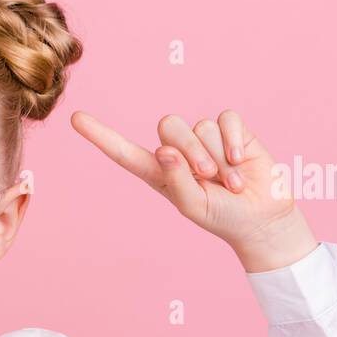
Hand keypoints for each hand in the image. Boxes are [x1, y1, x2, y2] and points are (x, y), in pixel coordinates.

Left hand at [70, 108, 317, 271]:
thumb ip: (177, 180)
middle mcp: (178, 150)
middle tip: (208, 177)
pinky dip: (233, 142)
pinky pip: (225, 120)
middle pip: (168, 126)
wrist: (260, 217)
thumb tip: (164, 149)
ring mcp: (204, 137)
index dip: (101, 136)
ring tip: (229, 181)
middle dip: (191, 152)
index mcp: (159, 171)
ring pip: (199, 126)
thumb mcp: (194, 206)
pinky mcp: (231, 130)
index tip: (76, 119)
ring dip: (216, 156)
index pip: (124, 152)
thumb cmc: (222, 215)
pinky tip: (239, 162)